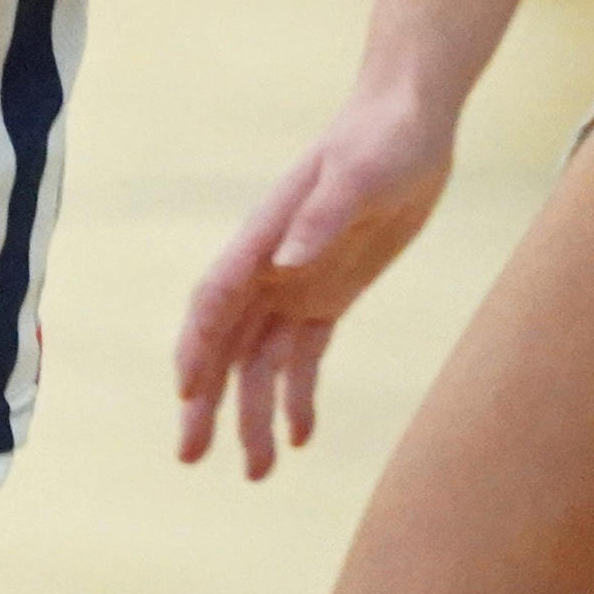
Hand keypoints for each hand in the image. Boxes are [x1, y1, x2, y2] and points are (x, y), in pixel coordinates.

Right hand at [172, 82, 454, 480]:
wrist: (407, 121)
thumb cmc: (381, 138)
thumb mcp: (360, 174)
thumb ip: (322, 215)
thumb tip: (288, 262)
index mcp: (263, 236)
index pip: (217, 297)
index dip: (199, 345)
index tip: (186, 392)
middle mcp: (269, 266)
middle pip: (225, 343)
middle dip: (206, 399)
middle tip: (190, 455)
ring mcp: (295, 283)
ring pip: (261, 360)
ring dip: (251, 413)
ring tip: (254, 472)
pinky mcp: (328, 294)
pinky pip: (304, 356)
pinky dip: (298, 397)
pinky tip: (298, 438)